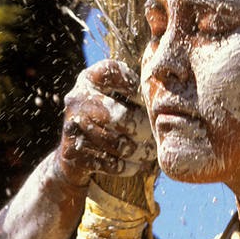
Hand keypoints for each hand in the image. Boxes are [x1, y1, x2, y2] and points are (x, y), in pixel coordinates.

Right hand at [57, 59, 155, 185]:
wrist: (74, 156)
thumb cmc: (108, 121)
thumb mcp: (116, 97)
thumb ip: (135, 90)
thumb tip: (166, 94)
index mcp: (89, 79)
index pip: (112, 71)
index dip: (133, 85)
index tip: (146, 100)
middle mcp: (77, 99)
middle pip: (119, 115)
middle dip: (143, 129)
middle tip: (155, 136)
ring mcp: (72, 127)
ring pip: (118, 143)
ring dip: (140, 151)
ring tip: (151, 152)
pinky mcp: (74, 154)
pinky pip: (111, 163)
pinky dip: (130, 166)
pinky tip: (138, 164)